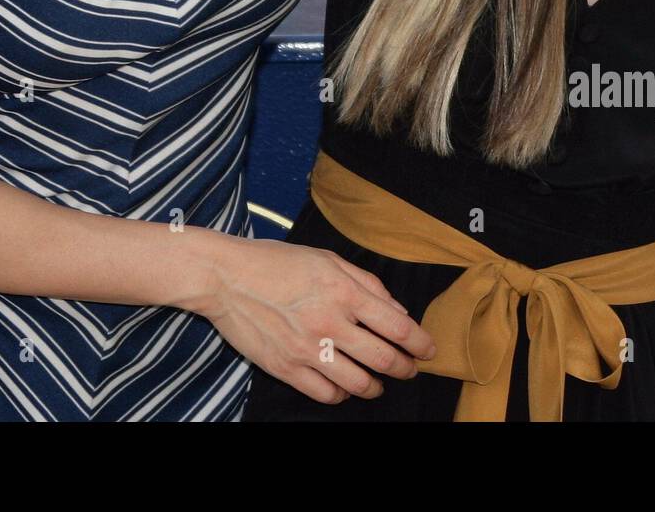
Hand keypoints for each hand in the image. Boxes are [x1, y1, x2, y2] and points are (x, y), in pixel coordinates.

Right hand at [195, 234, 436, 403]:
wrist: (226, 277)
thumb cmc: (276, 262)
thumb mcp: (326, 259)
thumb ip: (366, 282)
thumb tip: (396, 309)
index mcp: (343, 290)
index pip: (397, 326)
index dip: (420, 343)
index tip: (428, 349)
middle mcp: (329, 321)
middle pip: (384, 359)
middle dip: (405, 368)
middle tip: (409, 369)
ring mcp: (307, 349)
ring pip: (359, 384)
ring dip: (377, 386)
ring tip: (378, 383)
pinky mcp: (286, 368)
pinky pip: (326, 394)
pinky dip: (342, 395)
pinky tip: (344, 386)